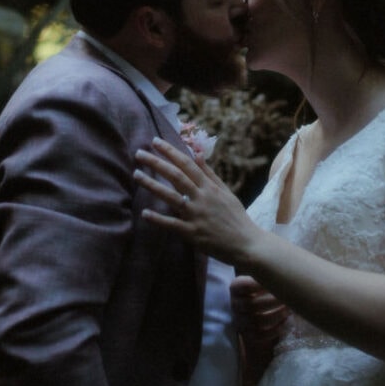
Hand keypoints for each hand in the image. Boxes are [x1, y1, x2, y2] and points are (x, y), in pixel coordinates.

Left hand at [134, 138, 259, 265]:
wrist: (247, 244)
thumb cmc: (236, 217)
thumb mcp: (225, 192)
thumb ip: (209, 174)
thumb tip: (197, 154)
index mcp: (210, 188)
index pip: (188, 164)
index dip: (171, 152)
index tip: (155, 141)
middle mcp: (202, 198)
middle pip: (176, 176)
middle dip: (157, 163)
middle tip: (139, 153)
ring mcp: (197, 216)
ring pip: (172, 197)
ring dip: (152, 185)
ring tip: (136, 174)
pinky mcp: (193, 234)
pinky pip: (173, 225)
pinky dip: (159, 219)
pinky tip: (144, 213)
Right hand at [231, 275, 287, 347]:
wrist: (265, 310)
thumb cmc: (269, 289)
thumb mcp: (265, 279)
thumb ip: (271, 275)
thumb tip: (288, 273)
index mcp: (236, 287)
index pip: (245, 286)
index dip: (262, 285)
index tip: (279, 282)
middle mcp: (235, 304)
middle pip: (251, 304)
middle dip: (273, 301)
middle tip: (288, 297)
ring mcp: (240, 321)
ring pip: (256, 321)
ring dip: (276, 315)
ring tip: (289, 310)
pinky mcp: (248, 335)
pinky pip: (260, 335)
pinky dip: (276, 329)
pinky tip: (286, 322)